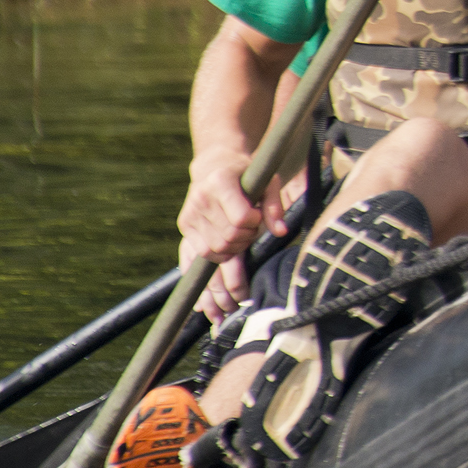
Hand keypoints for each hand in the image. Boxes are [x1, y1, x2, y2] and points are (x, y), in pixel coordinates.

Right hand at [178, 148, 264, 313]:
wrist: (215, 166)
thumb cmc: (247, 174)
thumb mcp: (268, 182)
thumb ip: (275, 206)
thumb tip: (282, 232)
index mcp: (221, 183)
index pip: (241, 218)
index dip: (254, 224)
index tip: (257, 220)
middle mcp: (201, 201)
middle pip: (228, 239)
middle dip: (244, 243)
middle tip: (251, 235)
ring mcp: (190, 217)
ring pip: (214, 252)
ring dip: (231, 256)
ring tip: (240, 249)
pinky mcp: (185, 229)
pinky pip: (195, 258)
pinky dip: (209, 270)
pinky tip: (210, 301)